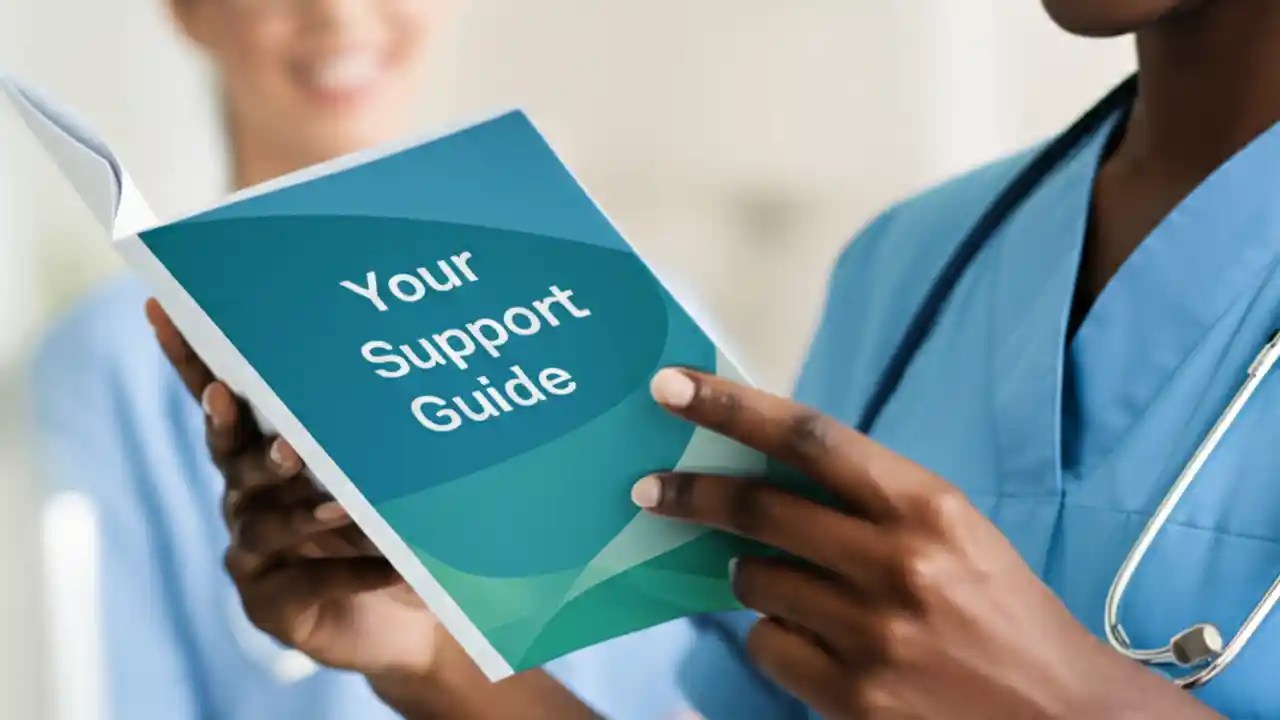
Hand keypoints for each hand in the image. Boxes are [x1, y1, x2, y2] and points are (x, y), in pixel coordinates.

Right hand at [145, 300, 444, 677]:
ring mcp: (253, 551)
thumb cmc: (397, 527)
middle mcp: (247, 495)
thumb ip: (375, 434)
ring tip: (343, 506)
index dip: (188, 356)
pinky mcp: (268, 604)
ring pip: (270, 521)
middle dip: (240, 434)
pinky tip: (394, 563)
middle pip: (231, 456)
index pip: (219, 396)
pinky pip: (306, 581)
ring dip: (309, 511)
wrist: (406, 615)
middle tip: (276, 431)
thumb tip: (394, 371)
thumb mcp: (391, 474)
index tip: (165, 310)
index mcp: (263, 451)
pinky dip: (351, 569)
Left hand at [633, 368, 1218, 718]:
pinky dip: (778, 642)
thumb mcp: (952, 534)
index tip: (672, 386)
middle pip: (760, 509)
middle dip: (692, 494)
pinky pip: (767, 647)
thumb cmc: (1001, 612)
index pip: (810, 438)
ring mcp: (872, 634)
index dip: (731, 407)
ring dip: (756, 581)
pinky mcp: (851, 697)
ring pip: (755, 583)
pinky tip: (825, 650)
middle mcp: (897, 562)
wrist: (1062, 718)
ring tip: (803, 594)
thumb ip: (868, 502)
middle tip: (649, 489)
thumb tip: (766, 476)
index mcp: (927, 507)